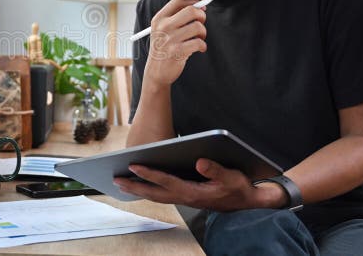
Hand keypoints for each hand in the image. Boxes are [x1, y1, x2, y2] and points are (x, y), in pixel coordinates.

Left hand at [113, 159, 281, 211]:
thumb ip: (215, 170)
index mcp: (192, 192)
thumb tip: (199, 161)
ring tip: (120, 183)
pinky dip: (149, 191)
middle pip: (154, 192)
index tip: (133, 165)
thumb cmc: (238, 187)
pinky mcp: (185, 197)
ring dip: (138, 189)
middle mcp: (184, 197)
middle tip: (115, 180)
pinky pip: (162, 195)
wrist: (247, 201)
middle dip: (134, 186)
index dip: (149, 173)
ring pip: (156, 196)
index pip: (166, 181)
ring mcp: (184, 199)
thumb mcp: (231, 177)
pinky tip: (140, 186)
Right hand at [143, 0, 207, 87]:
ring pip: (198, 26)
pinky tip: (199, 49)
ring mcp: (169, 39)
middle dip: (201, 16)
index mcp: (159, 18)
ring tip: (199, 39)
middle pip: (191, 10)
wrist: (156, 71)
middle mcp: (163, 26)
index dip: (194, 2)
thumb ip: (177, 16)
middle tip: (200, 24)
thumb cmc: (164, 47)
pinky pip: (199, 42)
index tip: (199, 9)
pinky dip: (203, 46)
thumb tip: (201, 6)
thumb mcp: (163, 29)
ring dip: (203, 33)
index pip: (179, 0)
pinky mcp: (177, 51)